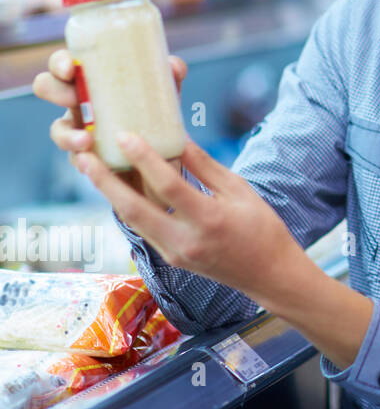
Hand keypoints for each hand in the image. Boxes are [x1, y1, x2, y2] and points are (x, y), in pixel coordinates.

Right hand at [35, 47, 186, 205]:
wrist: (163, 158)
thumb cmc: (156, 115)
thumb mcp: (165, 97)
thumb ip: (170, 80)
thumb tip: (174, 65)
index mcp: (93, 81)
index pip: (66, 64)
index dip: (60, 62)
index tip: (71, 67)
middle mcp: (80, 103)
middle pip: (49, 88)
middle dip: (54, 90)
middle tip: (74, 97)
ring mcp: (79, 131)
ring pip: (58, 130)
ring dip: (67, 135)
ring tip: (86, 141)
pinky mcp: (88, 159)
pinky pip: (76, 160)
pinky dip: (82, 161)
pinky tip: (92, 163)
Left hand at [73, 134, 300, 302]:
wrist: (267, 273)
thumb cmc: (261, 226)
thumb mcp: (239, 190)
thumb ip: (205, 166)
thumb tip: (177, 138)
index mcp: (209, 220)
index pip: (169, 186)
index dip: (145, 159)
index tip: (126, 135)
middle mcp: (185, 241)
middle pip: (134, 209)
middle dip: (105, 182)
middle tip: (83, 156)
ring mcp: (173, 254)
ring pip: (131, 221)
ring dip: (109, 194)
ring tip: (91, 168)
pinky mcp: (169, 258)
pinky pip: (141, 228)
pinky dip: (127, 206)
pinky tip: (117, 188)